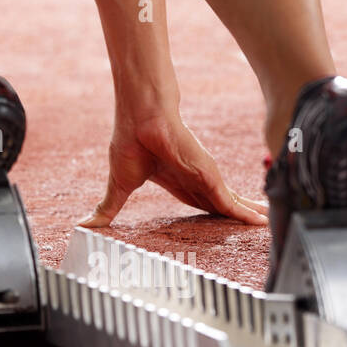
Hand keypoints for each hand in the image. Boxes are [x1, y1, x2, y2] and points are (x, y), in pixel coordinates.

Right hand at [82, 111, 267, 227]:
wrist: (142, 118)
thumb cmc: (129, 142)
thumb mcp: (119, 185)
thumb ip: (109, 208)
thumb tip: (83, 226)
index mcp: (173, 180)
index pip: (194, 203)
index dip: (206, 215)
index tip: (216, 227)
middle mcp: (192, 179)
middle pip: (216, 204)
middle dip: (231, 216)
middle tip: (249, 228)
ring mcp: (203, 177)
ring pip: (229, 203)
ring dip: (245, 215)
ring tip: (264, 224)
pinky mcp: (210, 177)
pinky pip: (231, 202)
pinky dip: (245, 215)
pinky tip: (259, 223)